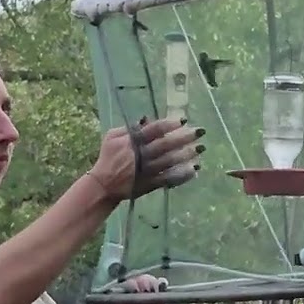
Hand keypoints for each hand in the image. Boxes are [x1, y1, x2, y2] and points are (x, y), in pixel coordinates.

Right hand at [88, 117, 204, 201]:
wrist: (104, 184)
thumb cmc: (108, 157)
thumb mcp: (112, 137)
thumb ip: (129, 128)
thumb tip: (146, 119)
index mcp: (132, 142)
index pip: (154, 130)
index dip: (169, 124)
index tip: (183, 120)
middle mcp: (141, 155)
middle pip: (166, 144)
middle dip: (184, 138)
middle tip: (200, 132)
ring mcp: (147, 171)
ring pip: (170, 161)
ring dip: (186, 154)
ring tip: (200, 149)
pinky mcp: (151, 184)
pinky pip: (169, 179)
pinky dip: (182, 174)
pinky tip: (194, 169)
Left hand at [110, 274, 166, 303]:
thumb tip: (112, 302)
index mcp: (125, 303)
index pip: (128, 287)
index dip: (132, 284)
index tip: (136, 288)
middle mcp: (136, 300)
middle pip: (141, 283)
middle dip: (145, 281)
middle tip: (148, 288)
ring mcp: (148, 303)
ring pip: (152, 286)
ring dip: (154, 283)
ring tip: (156, 288)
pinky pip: (162, 294)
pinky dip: (163, 288)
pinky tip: (164, 286)